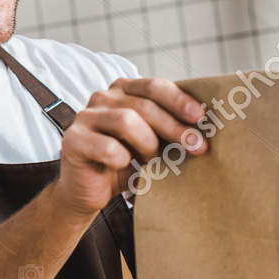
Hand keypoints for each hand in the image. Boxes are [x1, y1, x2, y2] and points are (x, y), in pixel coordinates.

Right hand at [55, 77, 207, 216]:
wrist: (87, 191)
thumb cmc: (124, 163)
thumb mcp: (150, 142)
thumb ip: (168, 128)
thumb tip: (205, 128)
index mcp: (123, 90)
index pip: (154, 86)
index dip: (179, 100)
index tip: (200, 117)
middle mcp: (102, 97)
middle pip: (145, 105)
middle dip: (174, 127)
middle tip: (197, 147)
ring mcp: (85, 117)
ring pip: (127, 121)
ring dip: (147, 144)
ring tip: (151, 160)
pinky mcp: (73, 141)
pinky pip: (108, 148)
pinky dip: (123, 161)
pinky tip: (124, 167)